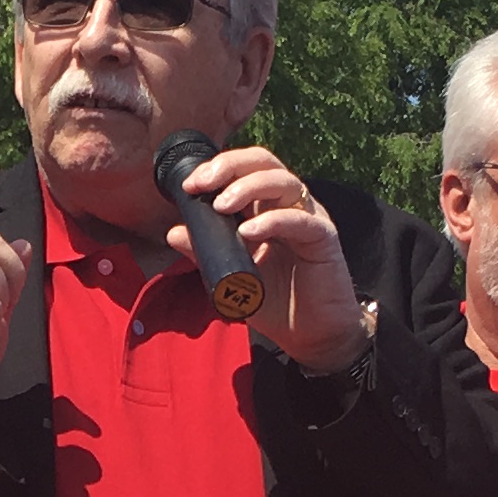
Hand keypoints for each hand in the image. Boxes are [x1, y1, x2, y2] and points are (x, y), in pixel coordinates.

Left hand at [167, 141, 366, 372]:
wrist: (312, 333)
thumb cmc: (276, 302)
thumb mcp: (231, 276)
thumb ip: (206, 253)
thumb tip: (174, 233)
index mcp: (266, 207)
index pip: (244, 170)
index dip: (217, 168)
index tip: (189, 186)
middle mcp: (288, 205)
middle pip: (264, 162)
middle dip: (229, 166)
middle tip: (202, 185)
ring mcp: (308, 217)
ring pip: (282, 181)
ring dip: (248, 187)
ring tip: (221, 205)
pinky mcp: (324, 237)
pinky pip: (300, 219)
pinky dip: (272, 220)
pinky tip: (249, 231)